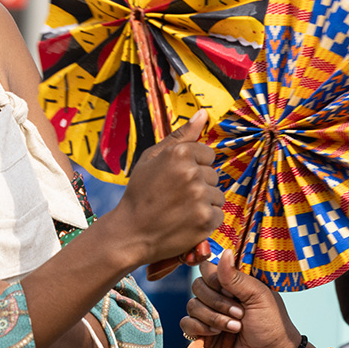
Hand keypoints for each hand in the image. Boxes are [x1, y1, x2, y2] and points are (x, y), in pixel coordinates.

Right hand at [113, 109, 224, 266]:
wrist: (130, 233)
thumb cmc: (140, 194)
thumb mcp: (151, 158)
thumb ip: (180, 135)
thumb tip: (203, 114)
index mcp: (179, 153)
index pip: (208, 154)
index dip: (193, 167)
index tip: (177, 179)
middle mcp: (192, 172)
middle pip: (213, 175)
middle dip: (199, 185)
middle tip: (175, 196)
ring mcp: (200, 196)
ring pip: (217, 195)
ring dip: (204, 203)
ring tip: (181, 209)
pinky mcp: (206, 219)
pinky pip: (218, 214)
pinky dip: (206, 220)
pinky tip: (187, 221)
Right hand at [181, 250, 301, 347]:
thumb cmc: (272, 324)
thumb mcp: (258, 296)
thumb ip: (236, 277)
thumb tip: (224, 252)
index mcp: (232, 283)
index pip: (208, 269)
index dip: (214, 278)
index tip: (228, 289)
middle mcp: (218, 295)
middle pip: (197, 286)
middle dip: (217, 302)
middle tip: (239, 314)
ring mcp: (210, 314)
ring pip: (192, 305)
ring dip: (213, 317)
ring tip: (235, 328)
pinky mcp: (203, 333)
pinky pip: (186, 324)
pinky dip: (200, 328)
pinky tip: (216, 335)